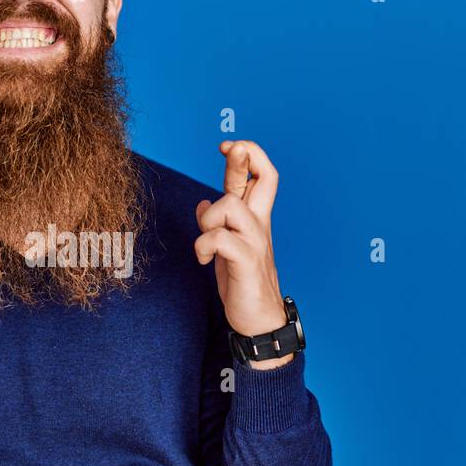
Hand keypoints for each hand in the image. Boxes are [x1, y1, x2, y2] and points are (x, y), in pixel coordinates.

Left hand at [194, 140, 290, 368]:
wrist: (258, 320)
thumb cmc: (242, 282)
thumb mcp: (226, 247)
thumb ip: (218, 223)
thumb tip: (202, 204)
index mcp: (255, 219)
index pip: (261, 176)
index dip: (247, 154)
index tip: (227, 146)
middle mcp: (259, 225)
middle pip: (263, 178)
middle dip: (244, 156)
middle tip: (228, 147)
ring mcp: (255, 242)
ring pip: (229, 206)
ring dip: (208, 220)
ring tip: (205, 243)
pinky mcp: (246, 262)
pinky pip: (220, 238)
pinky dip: (204, 246)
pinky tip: (205, 259)